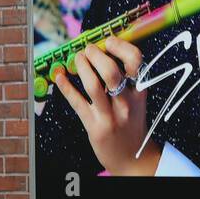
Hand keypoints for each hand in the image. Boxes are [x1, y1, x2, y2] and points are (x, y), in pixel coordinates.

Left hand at [53, 36, 159, 176]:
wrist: (131, 157)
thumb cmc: (130, 123)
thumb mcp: (135, 100)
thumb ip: (125, 79)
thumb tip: (103, 50)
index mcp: (139, 91)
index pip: (136, 61)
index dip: (120, 46)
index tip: (108, 41)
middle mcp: (126, 102)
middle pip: (111, 71)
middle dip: (96, 54)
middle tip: (88, 49)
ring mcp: (110, 115)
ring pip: (93, 85)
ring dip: (81, 67)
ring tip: (77, 58)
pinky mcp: (94, 126)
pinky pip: (77, 102)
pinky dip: (65, 86)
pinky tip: (59, 76)